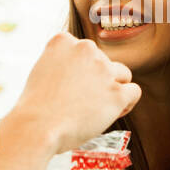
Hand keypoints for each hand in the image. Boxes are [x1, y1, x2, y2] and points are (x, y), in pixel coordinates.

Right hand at [11, 32, 140, 153]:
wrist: (36, 128)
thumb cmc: (35, 108)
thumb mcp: (42, 72)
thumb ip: (64, 65)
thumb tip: (83, 75)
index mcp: (64, 41)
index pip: (85, 51)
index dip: (83, 70)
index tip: (74, 87)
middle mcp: (86, 49)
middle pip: (104, 62)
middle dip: (98, 80)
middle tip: (82, 103)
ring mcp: (103, 70)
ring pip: (123, 75)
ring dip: (114, 89)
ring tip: (99, 109)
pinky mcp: (116, 93)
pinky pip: (134, 92)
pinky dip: (127, 103)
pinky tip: (114, 112)